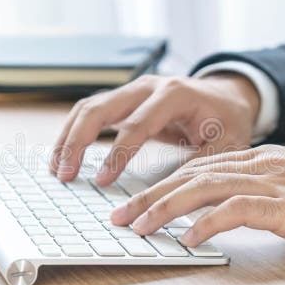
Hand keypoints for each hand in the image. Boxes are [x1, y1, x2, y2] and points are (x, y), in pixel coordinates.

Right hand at [50, 73, 260, 184]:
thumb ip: (199, 167)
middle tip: (63, 174)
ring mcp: (133, 90)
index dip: (117, 154)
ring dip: (68, 137)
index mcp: (174, 94)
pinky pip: (92, 112)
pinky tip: (64, 156)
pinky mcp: (125, 100)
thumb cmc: (228, 121)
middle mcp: (148, 86)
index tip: (100, 181)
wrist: (228, 97)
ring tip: (56, 168)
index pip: (136, 124)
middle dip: (77, 142)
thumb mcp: (226, 146)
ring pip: (89, 107)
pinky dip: (74, 132)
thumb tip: (170, 198)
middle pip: (100, 108)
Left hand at [111, 145, 284, 246]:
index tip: (136, 203)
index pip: (197, 168)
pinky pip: (237, 210)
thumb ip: (265, 192)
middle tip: (118, 218)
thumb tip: (236, 208)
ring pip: (203, 188)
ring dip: (164, 209)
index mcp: (259, 160)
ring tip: (136, 228)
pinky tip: (186, 238)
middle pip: (189, 176)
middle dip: (148, 197)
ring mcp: (272, 182)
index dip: (162, 185)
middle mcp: (258, 165)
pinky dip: (206, 222)